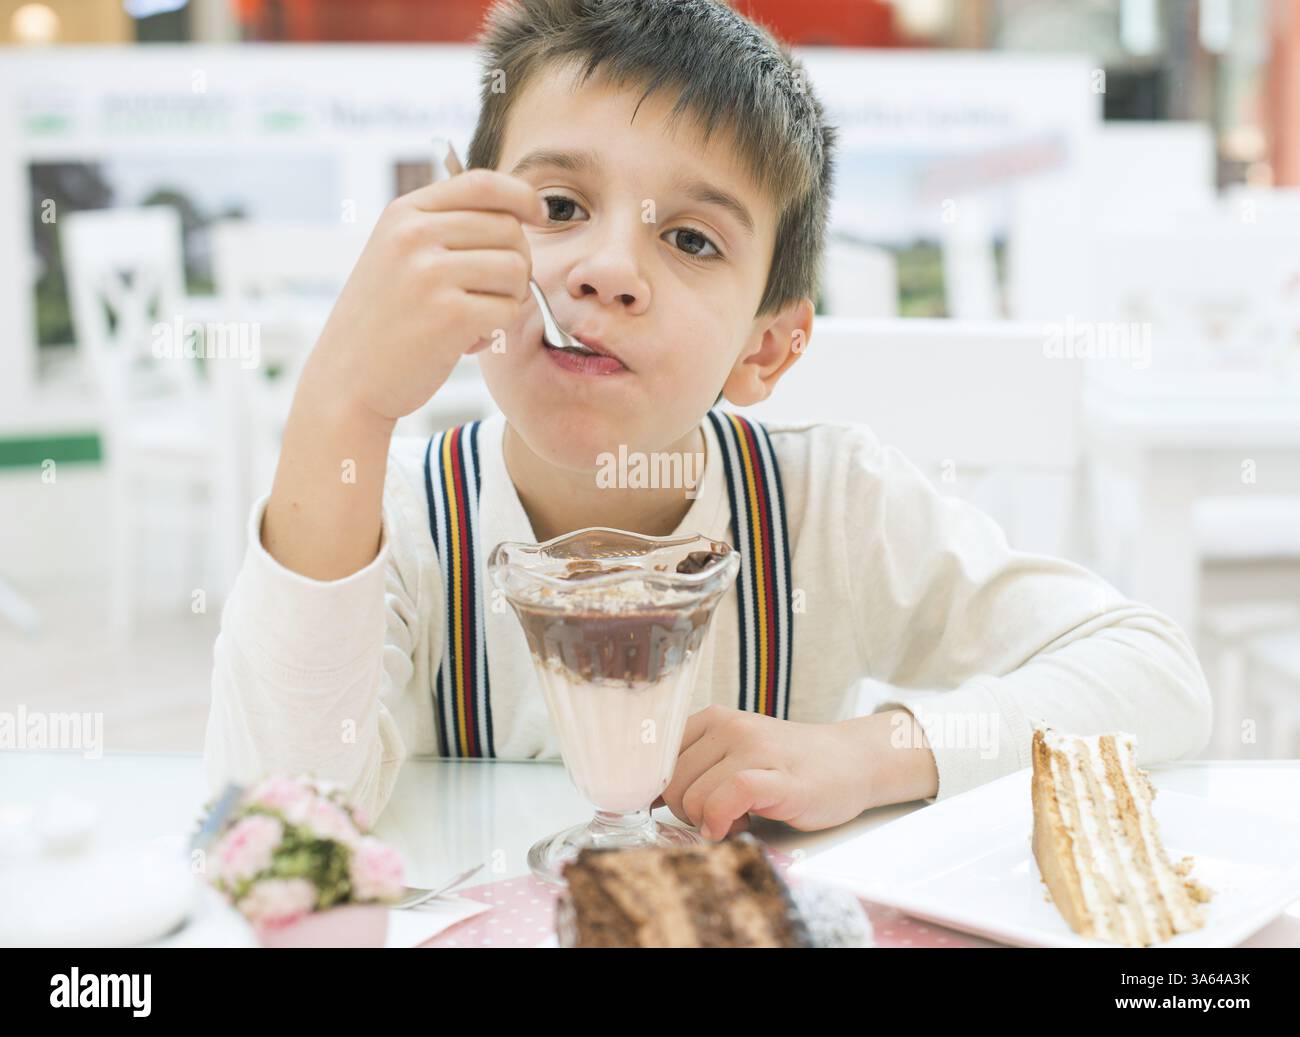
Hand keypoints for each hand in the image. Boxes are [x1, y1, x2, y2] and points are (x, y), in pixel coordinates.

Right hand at [311, 168, 548, 422]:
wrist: (347, 380)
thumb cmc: (384, 321)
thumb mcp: (398, 255)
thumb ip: (446, 227)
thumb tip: (520, 210)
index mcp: (404, 214)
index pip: (482, 183)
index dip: (522, 196)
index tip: (538, 215)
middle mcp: (414, 235)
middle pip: (509, 229)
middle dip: (517, 262)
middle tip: (494, 292)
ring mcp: (430, 273)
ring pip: (515, 269)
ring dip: (509, 299)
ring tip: (475, 319)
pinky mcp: (449, 315)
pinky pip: (509, 310)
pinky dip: (497, 330)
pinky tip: (466, 341)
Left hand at [650, 705, 874, 840]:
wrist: (851, 761)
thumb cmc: (789, 765)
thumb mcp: (735, 753)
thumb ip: (695, 767)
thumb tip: (647, 797)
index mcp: (714, 719)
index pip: (656, 759)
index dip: (658, 792)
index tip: (670, 810)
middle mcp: (731, 727)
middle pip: (672, 782)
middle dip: (686, 812)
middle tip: (718, 815)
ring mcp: (757, 750)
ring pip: (695, 793)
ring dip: (708, 821)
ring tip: (738, 818)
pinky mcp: (781, 779)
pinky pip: (730, 796)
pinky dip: (721, 819)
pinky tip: (735, 827)